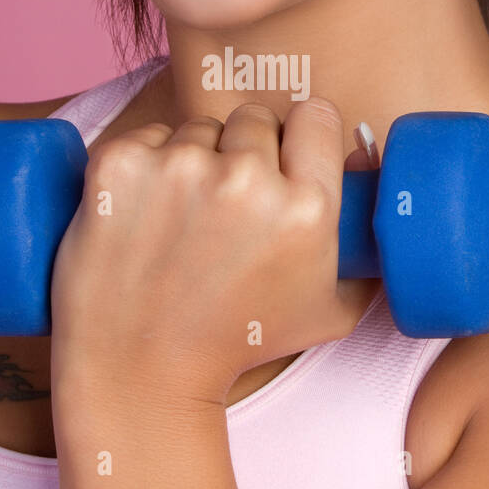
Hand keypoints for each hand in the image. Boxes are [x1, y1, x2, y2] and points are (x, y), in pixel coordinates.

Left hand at [48, 97, 379, 408]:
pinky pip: (146, 137)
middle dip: (243, 153)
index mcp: (307, 208)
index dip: (300, 139)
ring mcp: (179, 168)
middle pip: (255, 119)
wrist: (140, 373)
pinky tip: (144, 217)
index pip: (315, 115)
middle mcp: (246, 179)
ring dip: (193, 162)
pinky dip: (144, 167)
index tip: (283, 162)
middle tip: (225, 209)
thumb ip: (365, 241)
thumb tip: (368, 161)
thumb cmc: (237, 343)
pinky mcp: (120, 165)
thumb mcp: (329, 309)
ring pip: (198, 129)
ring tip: (181, 223)